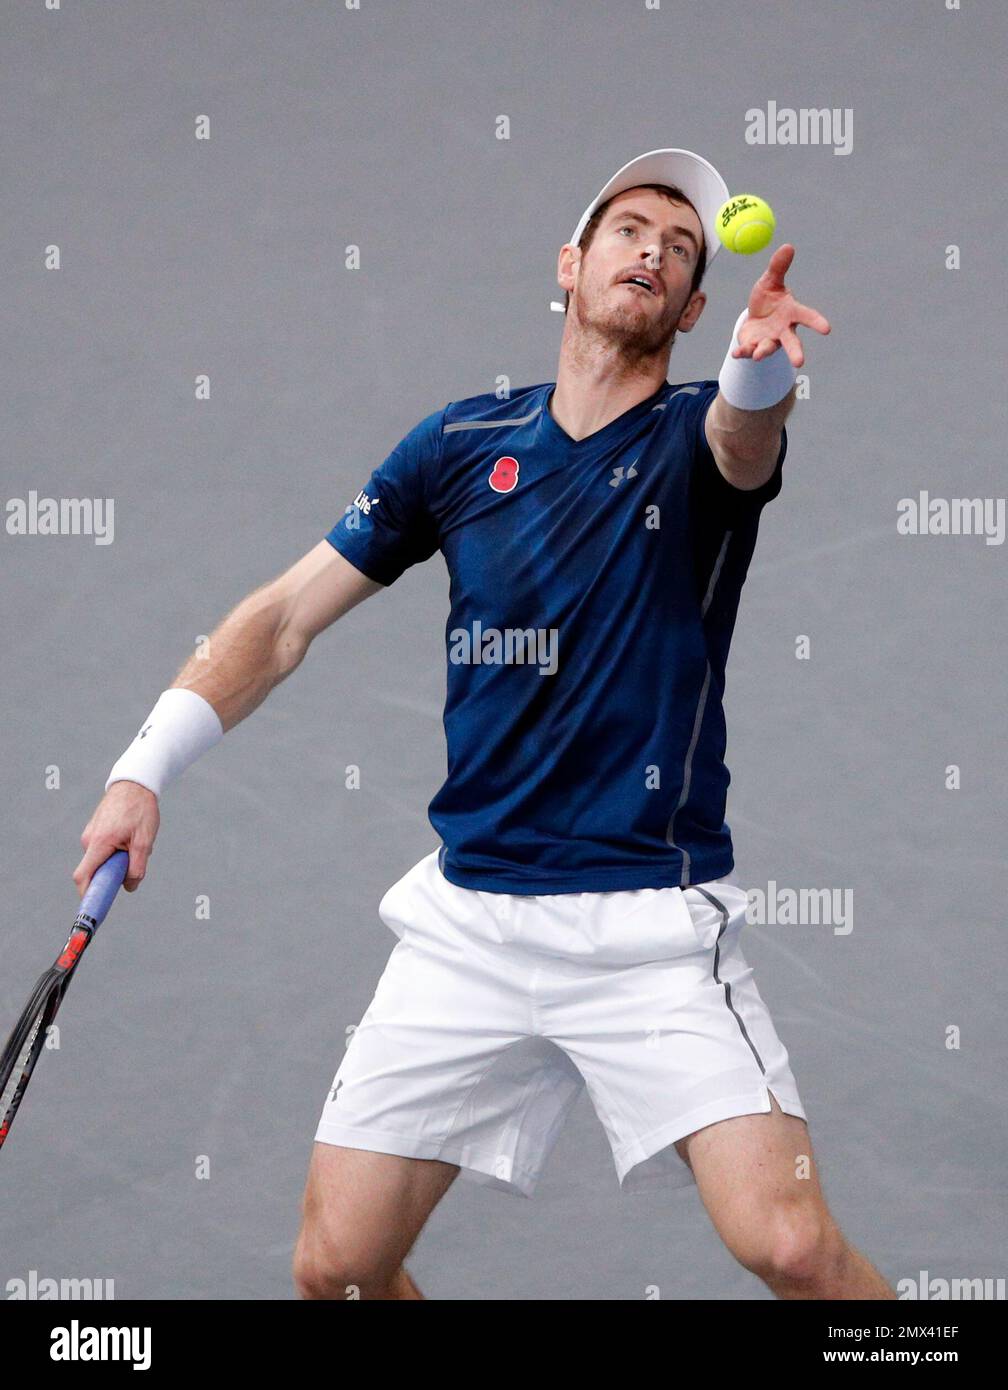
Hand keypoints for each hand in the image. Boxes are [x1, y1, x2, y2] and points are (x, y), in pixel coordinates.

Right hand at [73, 781, 159, 895]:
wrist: (135, 782)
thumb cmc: (141, 810)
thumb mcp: (144, 841)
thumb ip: (137, 867)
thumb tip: (129, 887)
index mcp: (99, 844)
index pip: (83, 876)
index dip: (87, 894)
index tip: (94, 906)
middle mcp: (89, 840)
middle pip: (96, 870)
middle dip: (114, 873)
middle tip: (133, 863)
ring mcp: (90, 835)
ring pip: (102, 860)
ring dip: (118, 859)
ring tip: (136, 842)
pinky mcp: (95, 831)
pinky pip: (104, 850)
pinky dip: (116, 850)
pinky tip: (131, 836)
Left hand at [733, 244, 830, 366]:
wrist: (753, 317)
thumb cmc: (767, 299)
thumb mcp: (770, 281)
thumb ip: (778, 267)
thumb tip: (788, 246)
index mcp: (791, 313)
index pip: (806, 316)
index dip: (816, 322)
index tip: (827, 329)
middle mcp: (783, 331)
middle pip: (792, 342)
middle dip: (795, 352)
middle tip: (800, 363)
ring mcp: (768, 341)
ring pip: (768, 349)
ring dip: (763, 352)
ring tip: (758, 355)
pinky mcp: (753, 347)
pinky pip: (748, 350)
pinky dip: (743, 352)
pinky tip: (737, 353)